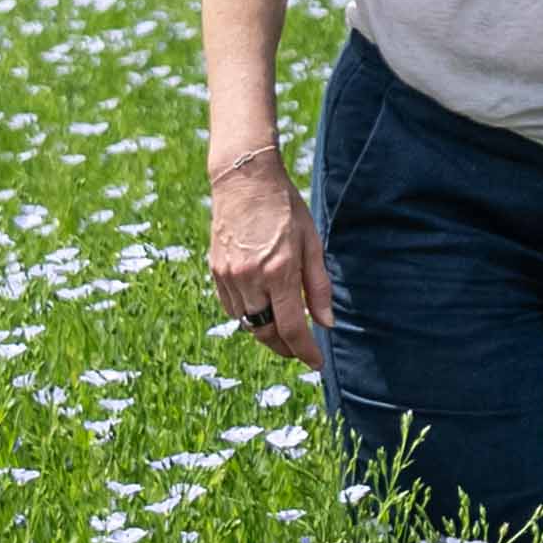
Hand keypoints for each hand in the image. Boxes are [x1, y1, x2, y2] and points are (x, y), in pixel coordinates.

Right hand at [207, 153, 330, 366]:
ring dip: (265, 333)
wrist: (245, 180)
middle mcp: (251, 278)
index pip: (291, 328)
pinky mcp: (215, 270)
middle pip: (266, 332)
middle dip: (284, 348)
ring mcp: (229, 276)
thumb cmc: (286, 209)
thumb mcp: (312, 244)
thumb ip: (318, 287)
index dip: (305, 351)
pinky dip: (247, 315)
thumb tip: (326, 323)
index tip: (316, 362)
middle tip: (300, 351)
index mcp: (279, 272)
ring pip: (247, 322)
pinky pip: (231, 307)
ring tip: (283, 332)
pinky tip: (261, 310)